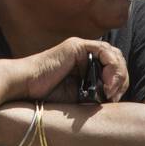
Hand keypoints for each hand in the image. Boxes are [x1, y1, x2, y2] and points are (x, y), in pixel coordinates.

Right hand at [10, 37, 127, 102]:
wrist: (24, 88)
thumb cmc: (44, 97)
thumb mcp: (77, 98)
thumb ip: (95, 95)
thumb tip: (115, 98)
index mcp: (84, 68)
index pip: (112, 70)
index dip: (119, 84)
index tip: (114, 99)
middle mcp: (84, 56)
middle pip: (116, 61)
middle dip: (121, 80)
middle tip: (114, 96)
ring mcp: (80, 49)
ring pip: (113, 55)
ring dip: (117, 73)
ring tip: (111, 91)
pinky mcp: (76, 46)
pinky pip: (103, 49)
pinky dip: (110, 65)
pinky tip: (107, 80)